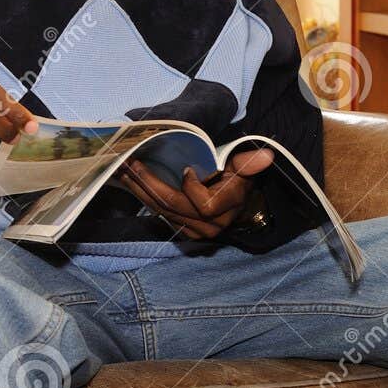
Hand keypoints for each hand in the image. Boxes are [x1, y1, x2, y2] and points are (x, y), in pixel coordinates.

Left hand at [118, 147, 274, 239]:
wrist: (236, 202)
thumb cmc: (236, 178)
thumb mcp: (242, 167)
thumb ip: (248, 162)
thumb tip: (265, 155)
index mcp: (228, 208)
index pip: (205, 205)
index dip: (192, 188)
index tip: (186, 168)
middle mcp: (211, 225)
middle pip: (174, 206)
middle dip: (148, 183)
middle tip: (128, 163)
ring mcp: (195, 231)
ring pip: (162, 211)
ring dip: (139, 189)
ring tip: (122, 170)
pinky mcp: (183, 232)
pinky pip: (159, 214)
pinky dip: (144, 197)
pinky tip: (130, 182)